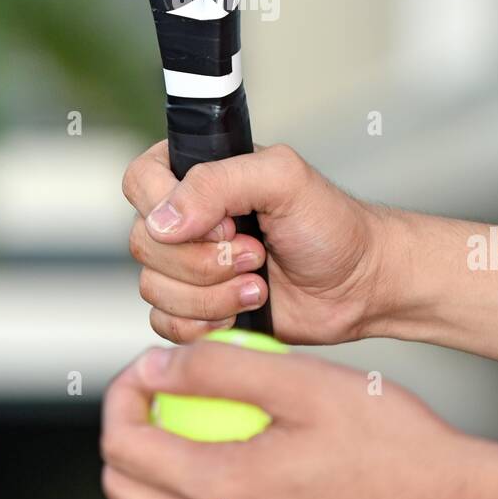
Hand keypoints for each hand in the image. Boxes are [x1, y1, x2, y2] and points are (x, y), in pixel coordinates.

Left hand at [103, 341, 497, 498]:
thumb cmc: (394, 445)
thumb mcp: (304, 382)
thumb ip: (220, 367)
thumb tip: (156, 365)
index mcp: (224, 493)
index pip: (124, 448)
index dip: (123, 393)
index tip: (150, 362)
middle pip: (127, 490)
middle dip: (128, 429)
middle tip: (164, 384)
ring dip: (162, 457)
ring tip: (206, 405)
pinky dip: (201, 481)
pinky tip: (247, 439)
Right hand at [122, 141, 395, 344]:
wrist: (357, 285)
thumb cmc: (330, 225)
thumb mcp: (283, 180)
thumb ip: (219, 183)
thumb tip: (164, 219)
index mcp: (196, 174)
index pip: (139, 181)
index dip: (171, 210)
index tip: (224, 225)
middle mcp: (184, 218)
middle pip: (143, 242)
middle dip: (204, 261)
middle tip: (255, 255)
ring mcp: (186, 265)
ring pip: (153, 287)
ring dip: (212, 295)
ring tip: (258, 283)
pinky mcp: (193, 309)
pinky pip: (164, 324)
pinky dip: (207, 323)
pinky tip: (246, 309)